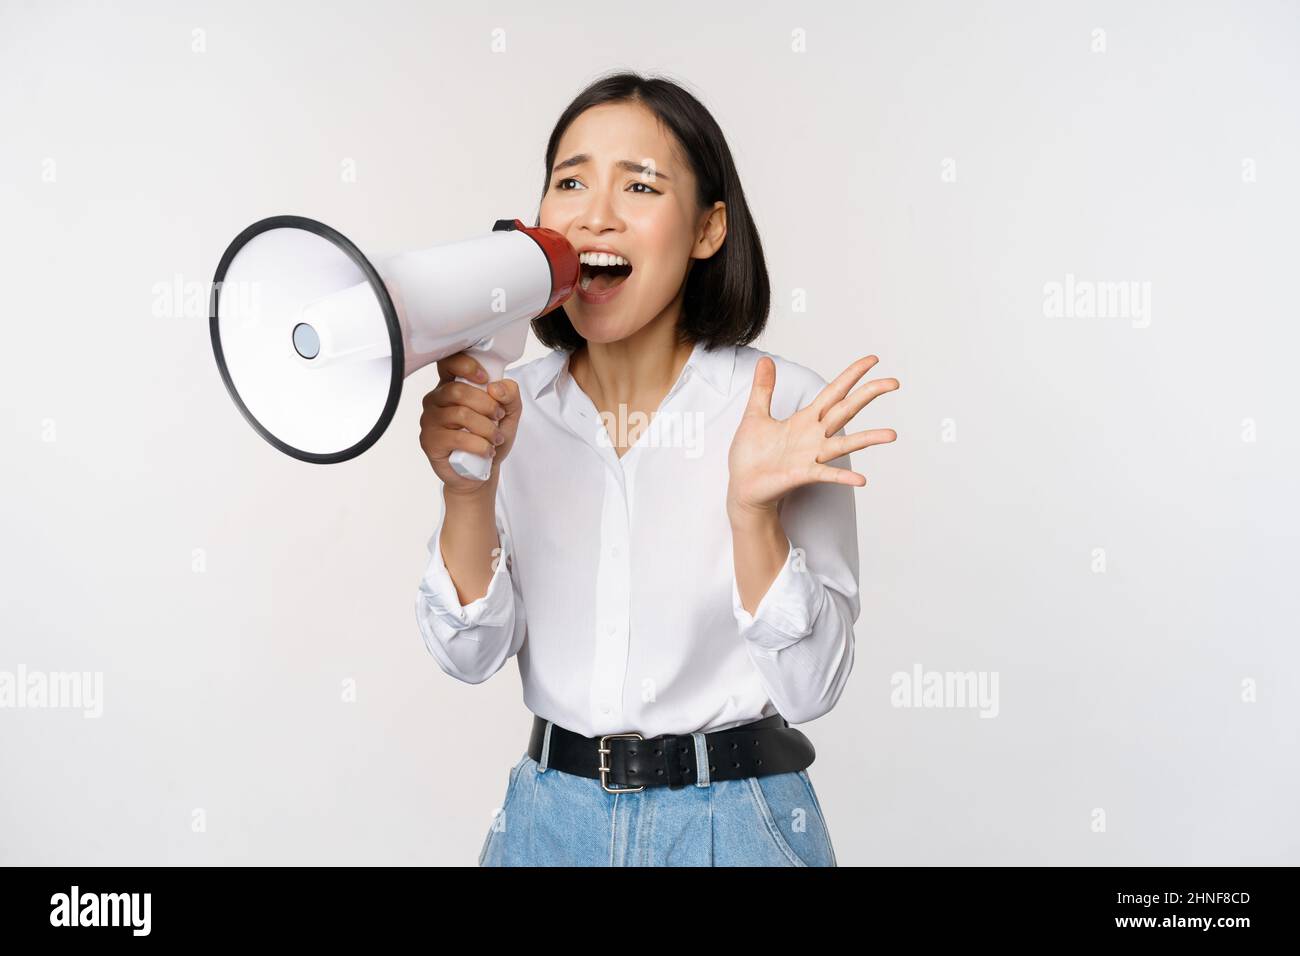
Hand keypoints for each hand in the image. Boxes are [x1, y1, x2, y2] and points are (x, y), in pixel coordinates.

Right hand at [419, 350, 522, 495]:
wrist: (480, 472)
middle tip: (498, 416)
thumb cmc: (489, 438)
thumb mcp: (509, 413)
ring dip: (486, 428)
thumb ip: (510, 394)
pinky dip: (479, 445)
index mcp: (451, 385)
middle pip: (458, 390)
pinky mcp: (430, 441)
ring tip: (496, 438)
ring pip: (460, 414)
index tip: (485, 379)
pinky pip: (456, 437)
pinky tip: (486, 450)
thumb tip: (496, 387)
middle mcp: (436, 400)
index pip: (448, 363)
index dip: (466, 366)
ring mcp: (430, 420)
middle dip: (486, 404)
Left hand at [726, 355, 898, 518]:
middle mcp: (814, 436)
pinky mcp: (802, 474)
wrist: (742, 487)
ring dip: (868, 439)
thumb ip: (763, 388)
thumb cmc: (750, 455)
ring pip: (844, 443)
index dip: (852, 375)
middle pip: (846, 410)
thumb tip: (765, 360)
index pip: (834, 392)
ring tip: (892, 434)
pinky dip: (843, 476)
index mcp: (805, 419)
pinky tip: (861, 479)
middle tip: (894, 382)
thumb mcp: (755, 414)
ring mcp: (811, 456)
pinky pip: (826, 475)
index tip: (872, 360)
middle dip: (868, 395)